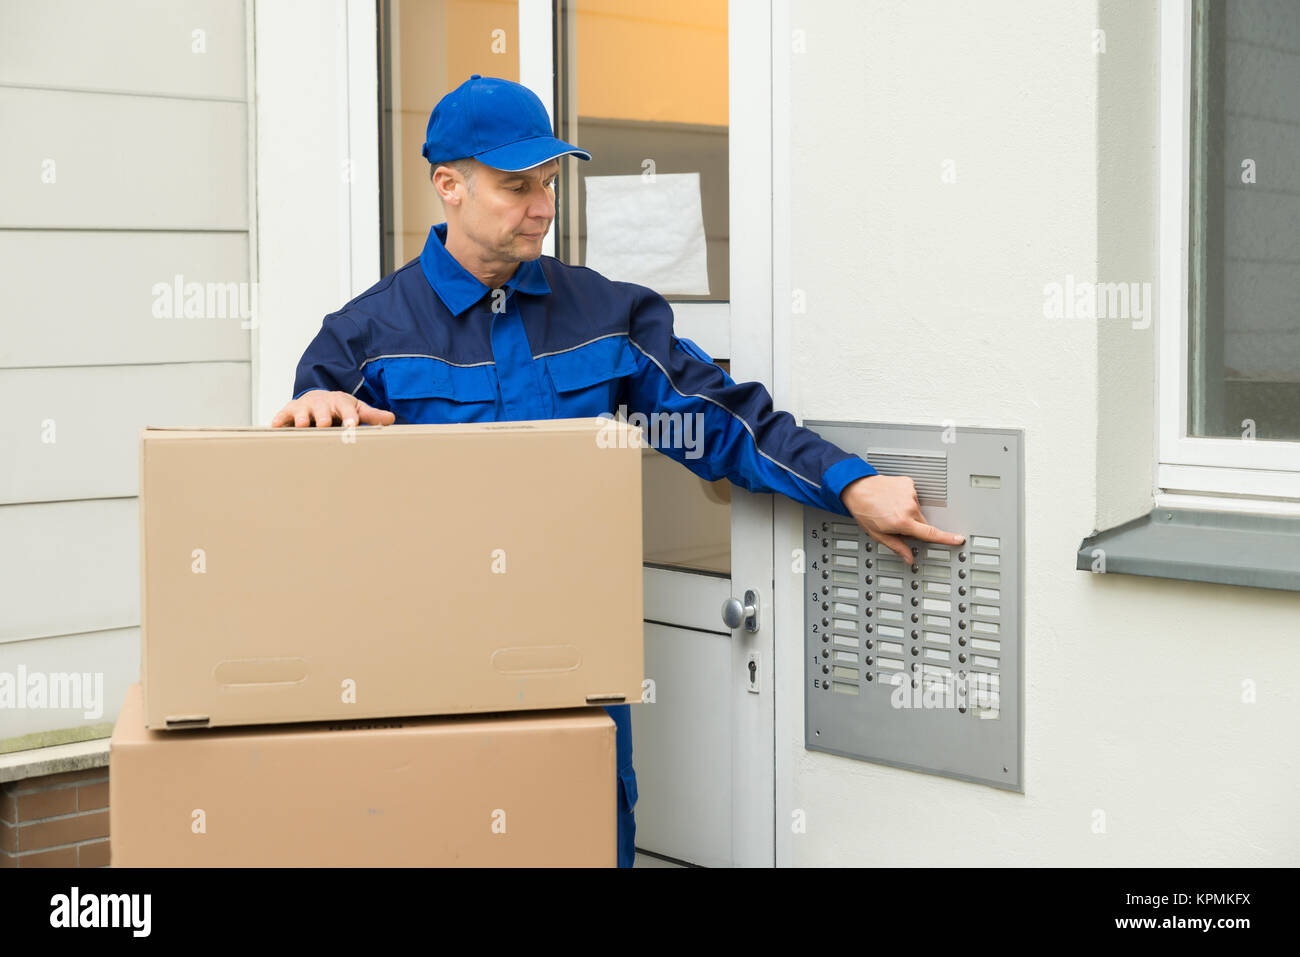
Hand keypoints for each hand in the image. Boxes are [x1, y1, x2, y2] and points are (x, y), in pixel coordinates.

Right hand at [270, 390, 395, 427]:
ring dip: (301, 419)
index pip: (347, 409)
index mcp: (340, 402)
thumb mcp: (356, 408)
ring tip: (301, 426)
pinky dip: (278, 420)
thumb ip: (372, 415)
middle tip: (325, 425)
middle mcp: (321, 403)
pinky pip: (282, 415)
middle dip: (323, 417)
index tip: (352, 425)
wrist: (318, 397)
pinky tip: (276, 426)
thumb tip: (391, 419)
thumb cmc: (339, 407)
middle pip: (322, 410)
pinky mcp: (289, 411)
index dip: (349, 416)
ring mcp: (304, 407)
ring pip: (301, 413)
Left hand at [839, 475, 963, 562]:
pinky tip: (892, 498)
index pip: (930, 533)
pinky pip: (911, 495)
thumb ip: (897, 546)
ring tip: (890, 508)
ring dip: (907, 511)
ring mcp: (909, 494)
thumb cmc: (864, 511)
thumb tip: (908, 558)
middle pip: (921, 522)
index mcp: (903, 522)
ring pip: (916, 509)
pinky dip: (904, 498)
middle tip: (895, 522)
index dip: (946, 538)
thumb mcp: (878, 534)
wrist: (856, 488)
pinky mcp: (908, 483)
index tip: (958, 539)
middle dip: (912, 525)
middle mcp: (909, 507)